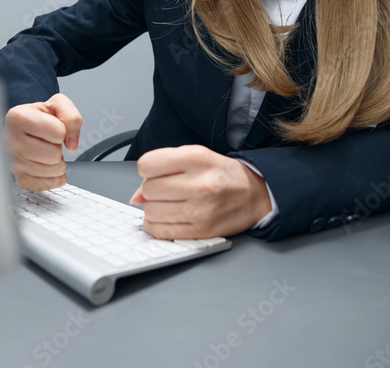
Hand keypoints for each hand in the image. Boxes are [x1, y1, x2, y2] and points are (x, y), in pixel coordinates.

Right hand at [5, 93, 81, 190]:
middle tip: (48, 140)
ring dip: (57, 162)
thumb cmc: (38, 116)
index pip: (58, 132)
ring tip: (46, 150)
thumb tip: (72, 144)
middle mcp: (10, 140)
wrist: (22, 128)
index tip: (50, 126)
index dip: (61, 129)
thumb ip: (72, 116)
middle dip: (59, 147)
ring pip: (53, 169)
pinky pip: (46, 184)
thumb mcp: (57, 104)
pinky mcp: (19, 177)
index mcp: (17, 117)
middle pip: (55, 154)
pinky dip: (53, 177)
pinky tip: (47, 165)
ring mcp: (13, 161)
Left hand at [129, 145, 271, 238]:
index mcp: (196, 159)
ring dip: (154, 209)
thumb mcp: (195, 157)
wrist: (254, 195)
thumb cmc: (222, 174)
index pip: (147, 164)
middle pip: (148, 190)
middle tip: (166, 189)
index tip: (156, 172)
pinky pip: (161, 232)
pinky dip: (157, 226)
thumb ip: (162, 169)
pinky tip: (167, 218)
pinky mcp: (200, 231)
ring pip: (151, 212)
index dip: (148, 169)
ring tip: (170, 203)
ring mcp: (199, 210)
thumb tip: (135, 196)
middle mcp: (198, 184)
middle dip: (152, 190)